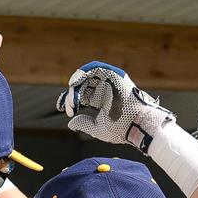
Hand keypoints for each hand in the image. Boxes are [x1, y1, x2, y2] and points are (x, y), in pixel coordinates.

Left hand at [57, 61, 172, 151]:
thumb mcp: (98, 129)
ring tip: (71, 92)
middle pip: (82, 87)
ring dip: (77, 83)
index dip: (69, 101)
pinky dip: (85, 72)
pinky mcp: (114, 76)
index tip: (60, 107)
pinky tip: (76, 81)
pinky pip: (97, 68)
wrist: (137, 125)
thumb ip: (84, 124)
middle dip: (71, 95)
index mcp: (101, 101)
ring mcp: (109, 83)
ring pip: (87, 77)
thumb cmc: (120, 129)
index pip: (81, 97)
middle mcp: (104, 90)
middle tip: (69, 105)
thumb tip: (70, 123)